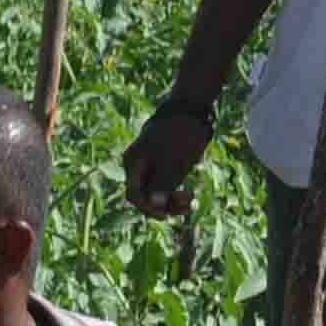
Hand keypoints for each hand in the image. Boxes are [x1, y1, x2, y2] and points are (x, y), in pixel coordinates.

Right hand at [123, 99, 217, 217]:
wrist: (192, 109)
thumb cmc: (179, 132)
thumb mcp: (172, 158)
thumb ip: (162, 182)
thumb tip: (155, 205)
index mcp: (134, 162)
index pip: (134, 194)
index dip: (148, 208)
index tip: (165, 216)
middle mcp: (139, 167)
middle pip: (146, 197)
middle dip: (164, 205)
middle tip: (186, 205)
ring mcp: (152, 167)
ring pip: (157, 194)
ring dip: (172, 202)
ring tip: (190, 202)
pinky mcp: (165, 166)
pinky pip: (166, 187)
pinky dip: (176, 194)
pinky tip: (188, 197)